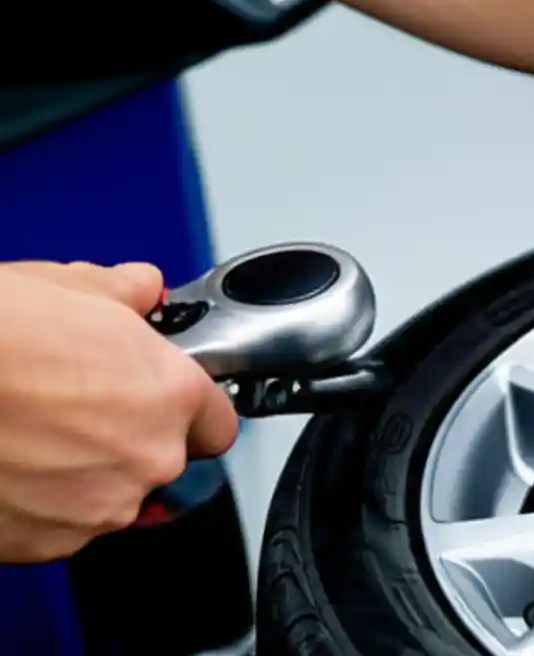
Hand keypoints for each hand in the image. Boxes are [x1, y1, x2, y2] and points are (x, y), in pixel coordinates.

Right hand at [0, 261, 237, 562]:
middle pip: (163, 459)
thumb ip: (127, 294)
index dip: (191, 407)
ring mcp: (95, 508)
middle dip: (129, 435)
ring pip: (109, 496)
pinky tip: (8, 461)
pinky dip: (38, 503)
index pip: (218, 420)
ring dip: (82, 472)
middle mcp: (146, 458)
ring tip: (28, 429)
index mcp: (170, 395)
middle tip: (75, 403)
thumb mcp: (71, 284)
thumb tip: (140, 289)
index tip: (165, 398)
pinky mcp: (43, 543)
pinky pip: (59, 525)